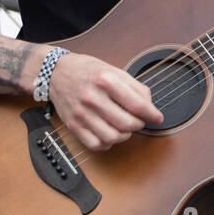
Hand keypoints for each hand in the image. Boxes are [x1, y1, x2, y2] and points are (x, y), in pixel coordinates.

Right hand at [47, 53, 163, 151]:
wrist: (56, 73)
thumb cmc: (86, 71)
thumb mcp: (113, 70)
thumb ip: (134, 87)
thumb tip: (150, 106)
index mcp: (106, 80)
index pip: (137, 104)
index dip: (151, 114)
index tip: (157, 117)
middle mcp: (93, 97)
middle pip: (127, 123)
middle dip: (139, 125)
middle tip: (139, 121)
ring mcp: (82, 113)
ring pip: (112, 137)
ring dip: (124, 135)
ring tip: (124, 127)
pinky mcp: (73, 125)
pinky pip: (96, 144)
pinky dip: (107, 143)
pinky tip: (109, 133)